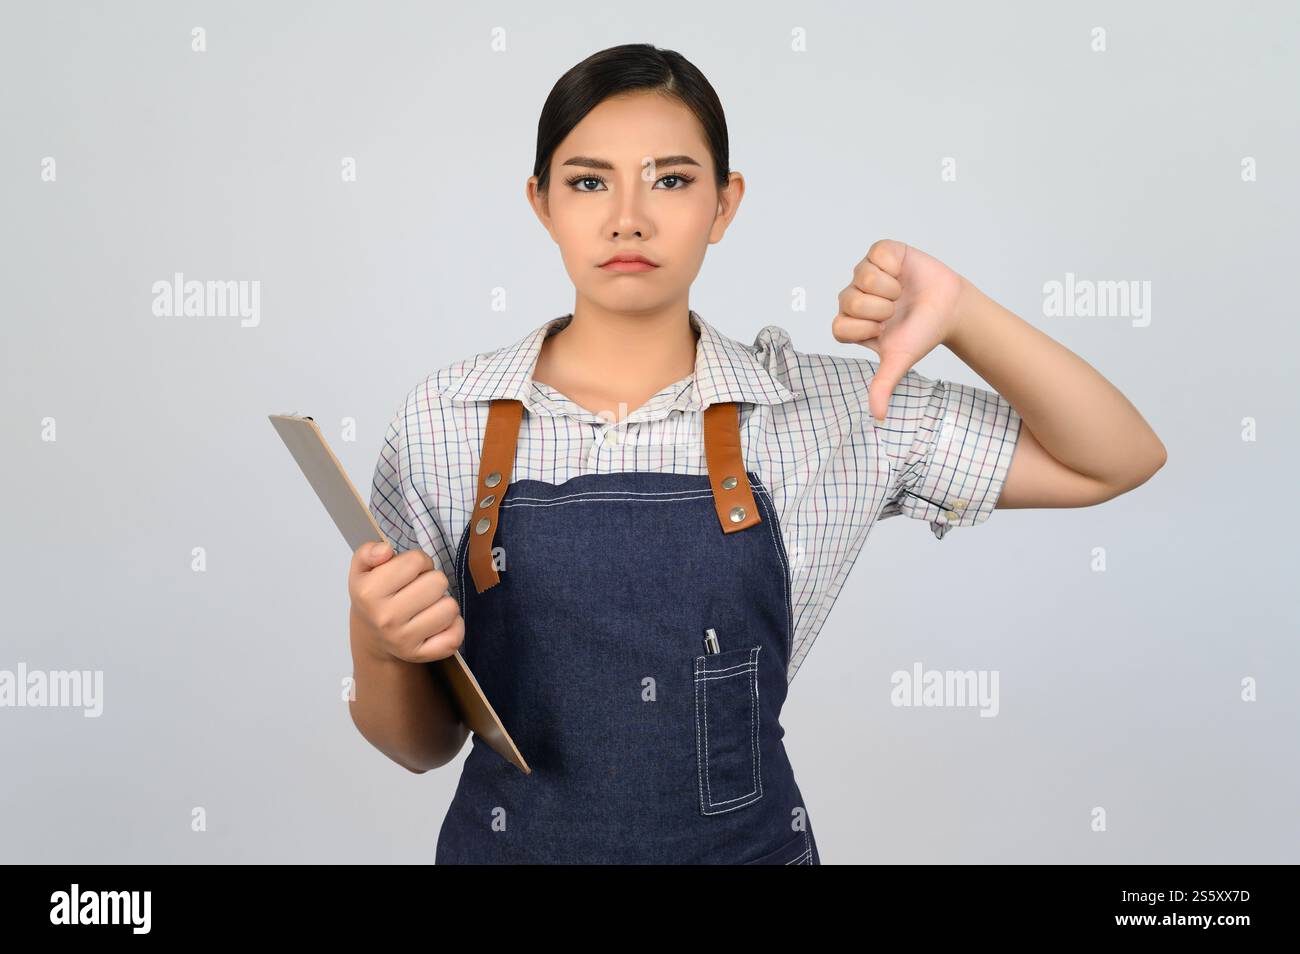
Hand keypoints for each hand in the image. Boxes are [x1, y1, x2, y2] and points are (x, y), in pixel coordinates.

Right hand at [348, 541, 463, 663]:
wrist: (372, 637)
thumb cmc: (374, 597)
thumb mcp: (362, 570)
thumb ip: (369, 551)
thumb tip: (385, 550)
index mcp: (369, 592)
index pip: (417, 560)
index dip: (418, 562)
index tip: (409, 572)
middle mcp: (385, 618)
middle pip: (438, 581)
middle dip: (432, 581)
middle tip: (419, 589)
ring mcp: (404, 639)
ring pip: (450, 607)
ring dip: (443, 603)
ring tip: (427, 606)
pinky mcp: (421, 655)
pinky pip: (455, 635)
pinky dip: (453, 626)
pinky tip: (437, 623)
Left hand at [831, 239, 967, 421]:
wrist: (950, 309)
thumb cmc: (921, 333)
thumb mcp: (900, 360)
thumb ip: (883, 384)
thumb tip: (877, 416)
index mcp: (850, 323)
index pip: (839, 326)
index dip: (866, 329)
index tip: (884, 330)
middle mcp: (852, 298)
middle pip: (850, 300)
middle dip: (881, 310)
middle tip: (895, 312)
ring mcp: (864, 273)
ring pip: (863, 277)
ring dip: (891, 289)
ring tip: (900, 294)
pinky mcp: (881, 253)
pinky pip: (877, 254)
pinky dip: (895, 266)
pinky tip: (902, 274)